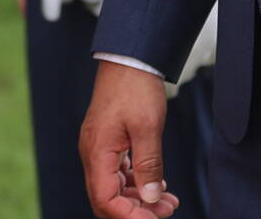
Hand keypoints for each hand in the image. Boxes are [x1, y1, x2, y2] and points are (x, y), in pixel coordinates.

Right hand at [80, 61, 178, 217]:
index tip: (156, 217)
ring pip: (114, 187)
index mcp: (97, 152)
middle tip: (167, 210)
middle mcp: (93, 154)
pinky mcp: (107, 141)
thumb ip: (148, 167)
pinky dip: (135, 182)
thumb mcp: (148, 128)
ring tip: (168, 200)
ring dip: (139, 198)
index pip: (106, 201)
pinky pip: (117, 172)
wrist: (129, 58)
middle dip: (136, 210)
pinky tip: (157, 182)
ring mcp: (98, 147)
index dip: (130, 216)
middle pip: (107, 199)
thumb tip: (151, 199)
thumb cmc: (135, 88)